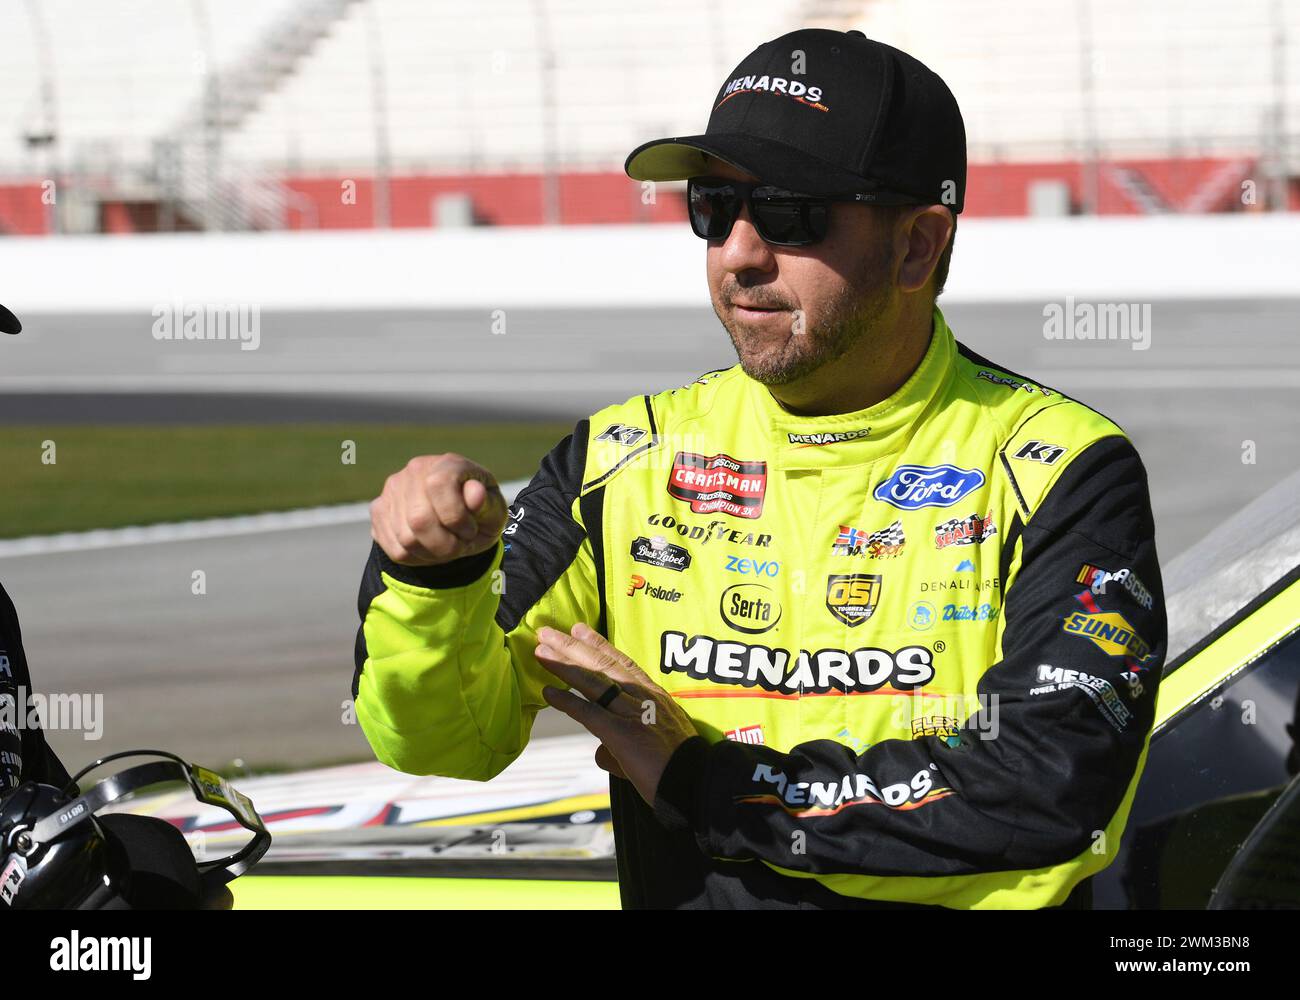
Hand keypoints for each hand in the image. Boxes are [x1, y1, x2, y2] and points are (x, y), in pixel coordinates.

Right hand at [370, 454, 507, 565]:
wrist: (458, 520)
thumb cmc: (480, 514)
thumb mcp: (494, 512)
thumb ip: (487, 504)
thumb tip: (475, 492)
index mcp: (448, 463)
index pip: (439, 484)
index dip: (456, 517)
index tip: (470, 529)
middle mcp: (415, 470)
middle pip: (419, 519)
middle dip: (445, 544)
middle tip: (460, 545)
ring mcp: (393, 489)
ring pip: (406, 538)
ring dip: (432, 553)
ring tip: (446, 546)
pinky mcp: (379, 509)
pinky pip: (394, 548)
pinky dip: (417, 558)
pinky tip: (430, 548)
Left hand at [535, 623, 697, 805]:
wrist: (697, 782)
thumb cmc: (680, 767)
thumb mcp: (655, 743)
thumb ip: (622, 744)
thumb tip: (600, 751)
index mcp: (655, 696)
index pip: (622, 663)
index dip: (599, 645)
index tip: (579, 629)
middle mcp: (643, 698)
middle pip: (603, 665)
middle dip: (573, 646)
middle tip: (549, 632)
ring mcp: (633, 714)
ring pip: (594, 682)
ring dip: (565, 664)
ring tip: (541, 651)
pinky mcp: (623, 734)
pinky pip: (589, 713)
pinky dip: (567, 702)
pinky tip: (549, 693)